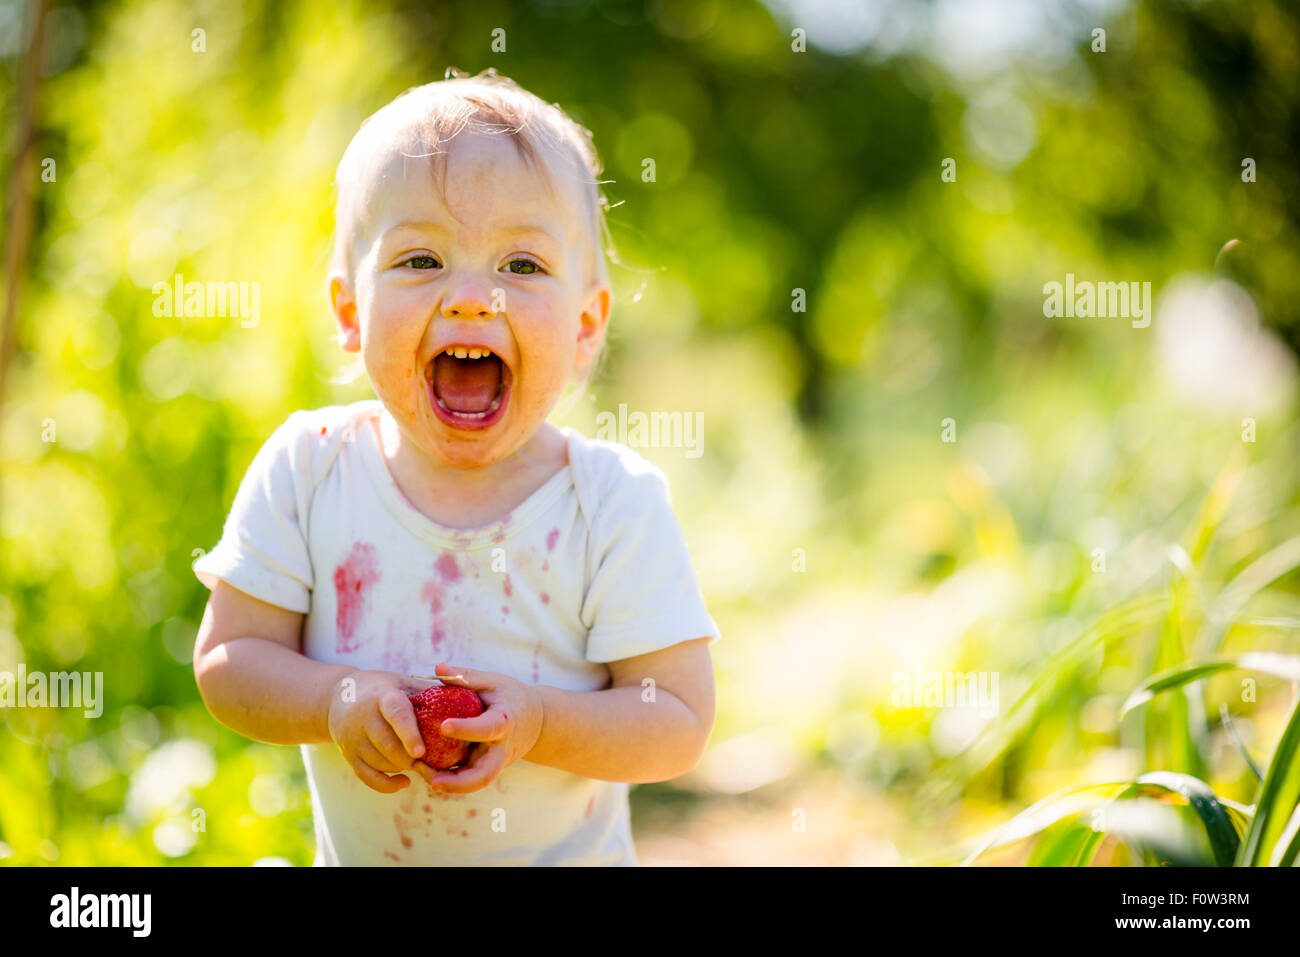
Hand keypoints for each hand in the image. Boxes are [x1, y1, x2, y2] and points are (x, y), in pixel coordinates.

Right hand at [326, 669, 436, 793]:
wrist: (338, 696)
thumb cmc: (382, 689)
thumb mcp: (403, 683)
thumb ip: (428, 693)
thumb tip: (466, 701)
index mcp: (382, 696)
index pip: (396, 714)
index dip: (409, 734)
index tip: (421, 752)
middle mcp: (363, 717)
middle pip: (388, 745)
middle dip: (411, 757)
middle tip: (432, 760)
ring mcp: (352, 738)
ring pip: (380, 763)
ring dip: (403, 768)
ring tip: (420, 764)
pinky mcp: (347, 754)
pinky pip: (368, 777)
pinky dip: (388, 784)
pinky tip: (404, 781)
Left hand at [420, 661, 543, 793]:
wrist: (537, 722)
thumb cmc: (511, 696)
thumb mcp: (493, 682)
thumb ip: (466, 677)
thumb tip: (437, 666)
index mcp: (505, 722)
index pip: (487, 728)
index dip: (466, 729)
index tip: (443, 725)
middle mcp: (501, 748)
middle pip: (485, 774)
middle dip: (460, 781)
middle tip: (433, 780)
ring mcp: (496, 762)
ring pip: (476, 782)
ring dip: (451, 786)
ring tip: (425, 778)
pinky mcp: (488, 768)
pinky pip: (470, 780)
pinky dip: (451, 780)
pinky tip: (429, 773)